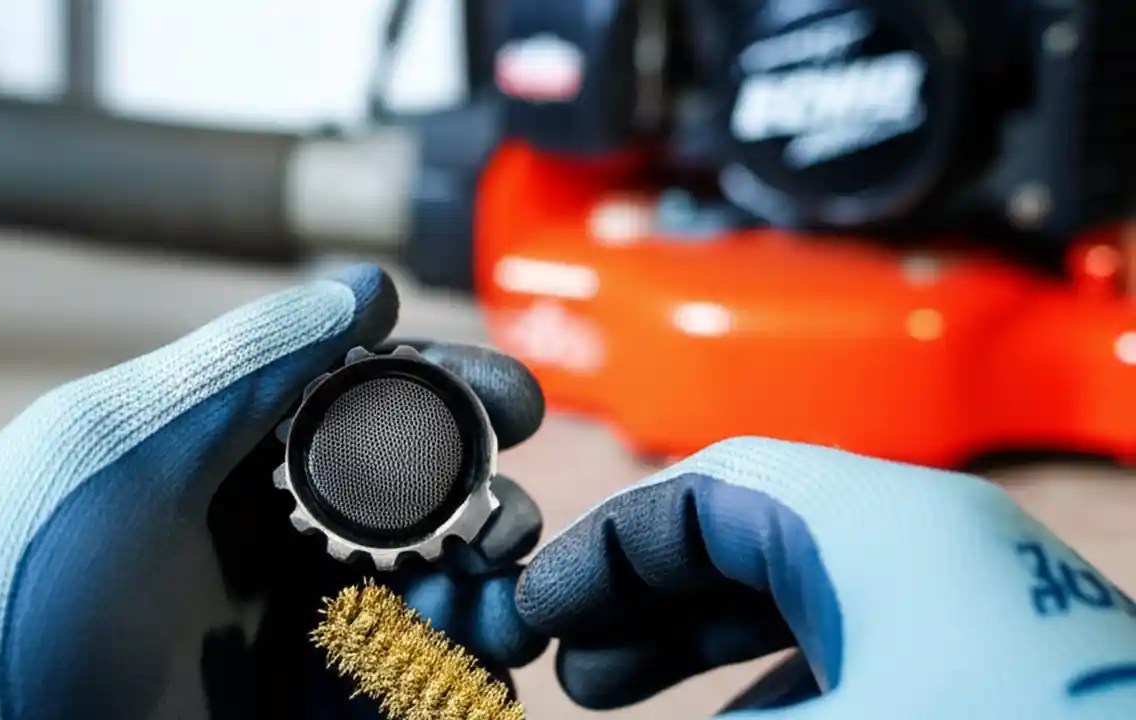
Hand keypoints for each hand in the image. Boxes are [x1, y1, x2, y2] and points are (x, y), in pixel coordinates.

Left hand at [0, 265, 546, 719]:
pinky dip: (441, 669)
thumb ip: (252, 360)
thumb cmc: (16, 577)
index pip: (359, 399)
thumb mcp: (128, 442)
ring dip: (475, 590)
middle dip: (478, 504)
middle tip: (507, 525)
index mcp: (218, 450)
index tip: (516, 402)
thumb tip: (368, 286)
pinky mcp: (280, 703)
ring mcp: (270, 623)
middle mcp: (253, 530)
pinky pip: (388, 684)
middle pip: (406, 503)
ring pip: (413, 593)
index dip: (444, 393)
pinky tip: (466, 661)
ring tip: (499, 602)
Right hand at [516, 437, 1135, 717]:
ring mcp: (955, 597)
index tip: (540, 612)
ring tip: (610, 695)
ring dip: (691, 644)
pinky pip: (842, 643)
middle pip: (736, 537)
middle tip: (565, 661)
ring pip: (787, 594)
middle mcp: (916, 539)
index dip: (604, 550)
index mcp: (876, 520)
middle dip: (639, 600)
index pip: (700, 491)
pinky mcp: (979, 653)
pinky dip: (765, 679)